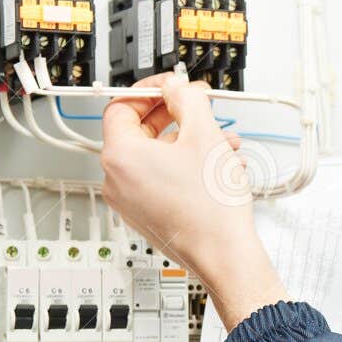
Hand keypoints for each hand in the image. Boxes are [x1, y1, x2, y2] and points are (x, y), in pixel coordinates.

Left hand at [99, 73, 288, 328]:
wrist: (224, 255)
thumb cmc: (211, 208)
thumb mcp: (204, 136)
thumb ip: (187, 100)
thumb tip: (176, 87)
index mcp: (120, 156)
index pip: (122, 105)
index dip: (152, 90)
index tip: (174, 87)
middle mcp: (116, 179)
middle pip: (139, 130)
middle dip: (176, 116)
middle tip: (200, 108)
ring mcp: (129, 200)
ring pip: (155, 155)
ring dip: (188, 142)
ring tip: (222, 143)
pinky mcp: (146, 214)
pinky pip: (160, 178)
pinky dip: (185, 165)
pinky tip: (217, 166)